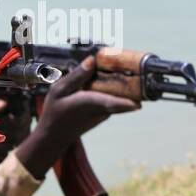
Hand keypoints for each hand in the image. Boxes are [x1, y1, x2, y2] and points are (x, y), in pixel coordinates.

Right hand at [15, 57, 140, 177]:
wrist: (55, 134)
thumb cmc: (55, 112)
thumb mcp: (58, 90)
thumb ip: (76, 76)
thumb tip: (92, 60)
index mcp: (91, 103)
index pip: (113, 102)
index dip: (128, 100)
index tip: (141, 97)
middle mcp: (103, 109)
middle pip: (125, 93)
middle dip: (131, 78)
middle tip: (130, 60)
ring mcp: (107, 111)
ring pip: (122, 94)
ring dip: (122, 80)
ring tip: (114, 63)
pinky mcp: (107, 112)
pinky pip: (116, 96)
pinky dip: (114, 86)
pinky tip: (105, 75)